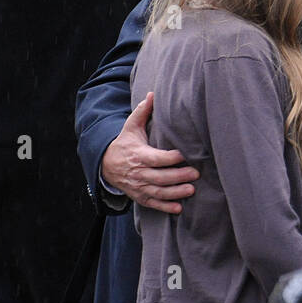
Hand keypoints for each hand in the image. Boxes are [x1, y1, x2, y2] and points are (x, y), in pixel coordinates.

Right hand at [100, 92, 198, 213]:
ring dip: (175, 193)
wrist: (106, 164)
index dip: (170, 158)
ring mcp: (138, 186)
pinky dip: (165, 207)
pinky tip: (179, 208)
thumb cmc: (125, 143)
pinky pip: (152, 203)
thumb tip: (153, 94)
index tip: (184, 155)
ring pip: (158, 192)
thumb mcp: (130, 126)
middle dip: (178, 176)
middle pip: (159, 177)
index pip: (156, 158)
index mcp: (138, 155)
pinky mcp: (139, 196)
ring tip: (191, 190)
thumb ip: (142, 111)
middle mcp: (138, 172)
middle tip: (196, 173)